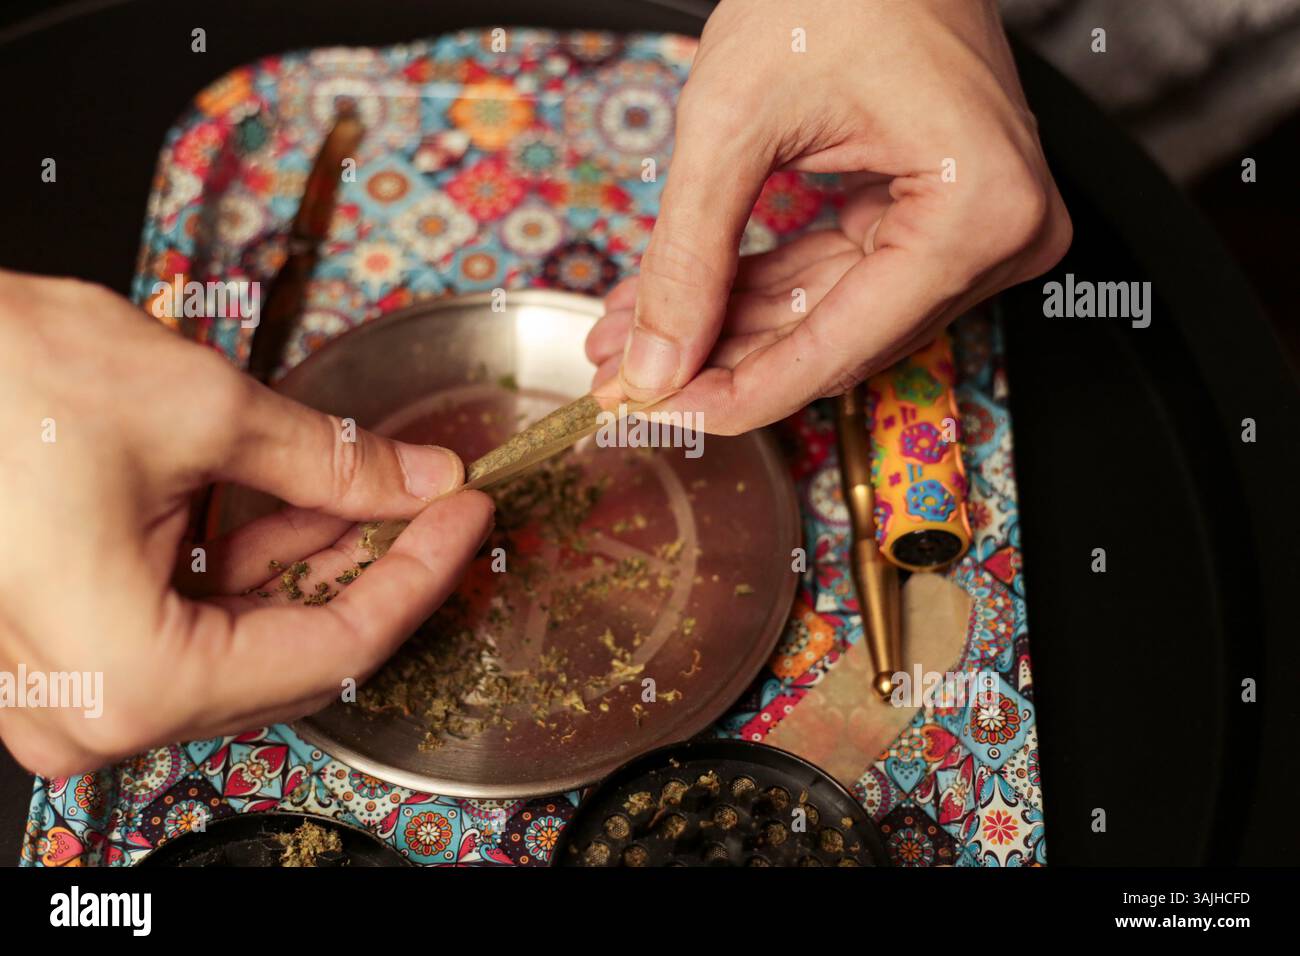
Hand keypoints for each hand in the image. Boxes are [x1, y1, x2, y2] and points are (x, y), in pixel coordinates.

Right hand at [0, 271, 493, 776]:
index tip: (465, 517)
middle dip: (377, 572)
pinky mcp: (75, 649)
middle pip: (296, 656)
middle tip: (436, 504)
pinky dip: (256, 571)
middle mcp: (100, 711)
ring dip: (321, 566)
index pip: (335, 647)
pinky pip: (196, 628)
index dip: (420, 575)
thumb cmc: (4, 381)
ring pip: (250, 643)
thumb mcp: (204, 413)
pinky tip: (306, 510)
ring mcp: (81, 688)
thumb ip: (334, 462)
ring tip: (382, 495)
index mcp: (133, 679)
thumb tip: (422, 479)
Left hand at [587, 0, 1070, 431]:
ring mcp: (976, 228)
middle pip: (833, 340)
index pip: (839, 348)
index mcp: (977, 211)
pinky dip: (761, 288)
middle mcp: (998, 235)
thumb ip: (688, 256)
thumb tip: (653, 363)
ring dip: (729, 327)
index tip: (656, 415)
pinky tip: (689, 303)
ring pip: (829, 315)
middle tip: (628, 378)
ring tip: (637, 338)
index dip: (735, 394)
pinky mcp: (942, 214)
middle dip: (718, 358)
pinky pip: (841, 276)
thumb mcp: (733, 121)